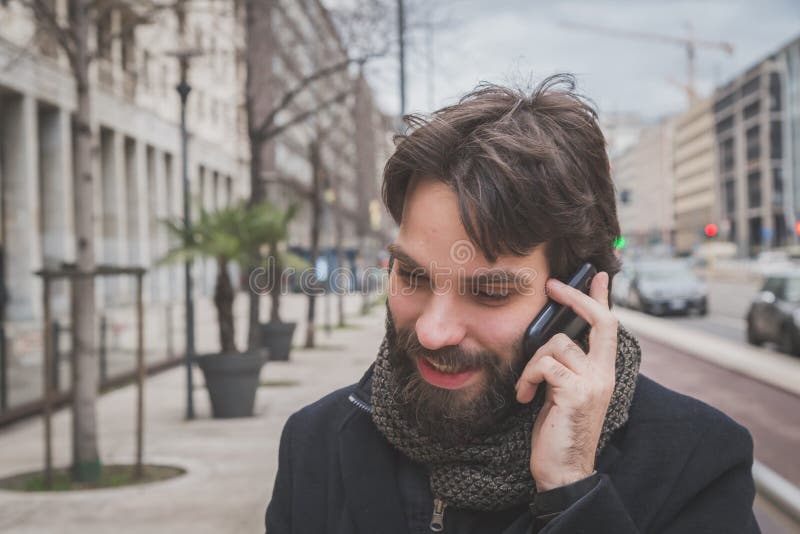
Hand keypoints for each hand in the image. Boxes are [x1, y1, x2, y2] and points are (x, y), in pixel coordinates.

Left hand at [515, 271, 617, 491]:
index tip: (597, 276)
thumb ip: (565, 366)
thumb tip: (551, 341)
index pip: (608, 327)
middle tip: (551, 285)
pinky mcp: (575, 392)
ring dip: (531, 364)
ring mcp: (593, 383)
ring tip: (527, 389)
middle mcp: (604, 374)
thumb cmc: (558, 430)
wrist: (563, 470)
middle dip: (575, 297)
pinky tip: (525, 397)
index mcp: (603, 372)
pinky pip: (544, 364)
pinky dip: (527, 377)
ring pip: (556, 345)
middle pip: (598, 321)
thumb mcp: (564, 391)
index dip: (602, 299)